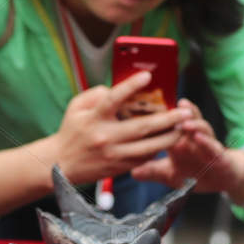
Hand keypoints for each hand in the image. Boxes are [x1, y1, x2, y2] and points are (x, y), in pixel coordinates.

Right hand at [51, 72, 193, 186]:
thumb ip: (97, 94)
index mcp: (93, 119)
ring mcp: (113, 155)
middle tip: (184, 111)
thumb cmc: (71, 132)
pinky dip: (157, 149)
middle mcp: (105, 137)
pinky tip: (166, 141)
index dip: (131, 86)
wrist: (59, 164)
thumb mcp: (76, 107)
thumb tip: (119, 89)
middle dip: (168, 119)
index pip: (114, 99)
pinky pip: (144, 158)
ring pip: (149, 147)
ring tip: (182, 128)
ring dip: (169, 137)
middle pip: (142, 127)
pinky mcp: (118, 168)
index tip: (147, 76)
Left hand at [129, 98, 239, 191]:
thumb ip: (153, 171)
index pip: (169, 126)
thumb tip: (132, 172)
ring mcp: (208, 146)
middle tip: (170, 105)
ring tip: (184, 122)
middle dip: (179, 113)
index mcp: (180, 142)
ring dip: (193, 124)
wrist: (227, 179)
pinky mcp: (221, 157)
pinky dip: (206, 142)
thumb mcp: (171, 175)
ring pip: (202, 130)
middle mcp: (194, 140)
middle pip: (187, 122)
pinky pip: (214, 148)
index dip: (159, 118)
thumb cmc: (198, 173)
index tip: (145, 110)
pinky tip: (198, 137)